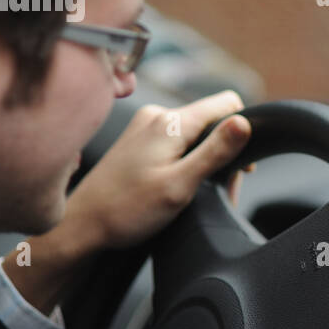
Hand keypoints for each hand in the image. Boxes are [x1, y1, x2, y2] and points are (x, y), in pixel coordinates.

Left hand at [63, 90, 251, 249]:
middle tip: (220, 190)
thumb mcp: (179, 185)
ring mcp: (146, 127)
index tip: (238, 166)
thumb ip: (215, 152)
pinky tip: (178, 185)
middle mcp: (157, 116)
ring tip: (196, 192)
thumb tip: (245, 122)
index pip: (227, 104)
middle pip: (212, 121)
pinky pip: (177, 141)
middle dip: (224, 153)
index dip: (242, 131)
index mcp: (170, 122)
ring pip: (196, 133)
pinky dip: (187, 161)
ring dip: (206, 159)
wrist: (83, 224)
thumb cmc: (126, 209)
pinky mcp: (140, 140)